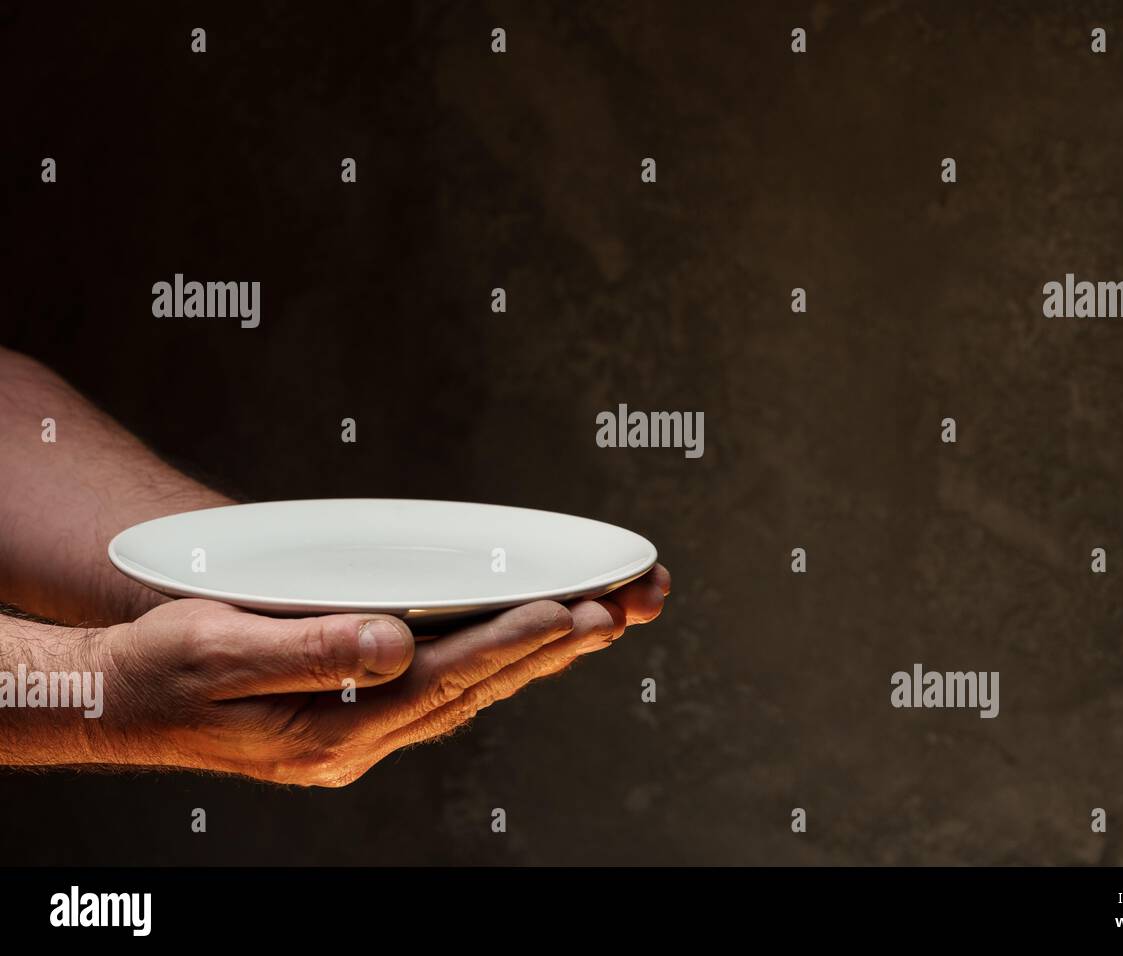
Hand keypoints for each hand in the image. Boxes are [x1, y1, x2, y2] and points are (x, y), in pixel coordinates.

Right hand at [80, 564, 669, 785]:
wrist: (122, 700)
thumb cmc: (162, 671)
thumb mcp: (218, 651)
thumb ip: (308, 652)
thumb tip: (393, 642)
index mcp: (330, 732)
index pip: (442, 682)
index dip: (509, 642)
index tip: (570, 611)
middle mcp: (360, 741)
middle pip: (476, 689)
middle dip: (555, 646)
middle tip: (626, 608)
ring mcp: (365, 734)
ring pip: (472, 691)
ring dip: (540, 654)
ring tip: (606, 619)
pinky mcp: (363, 716)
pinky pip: (447, 690)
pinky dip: (497, 661)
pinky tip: (534, 642)